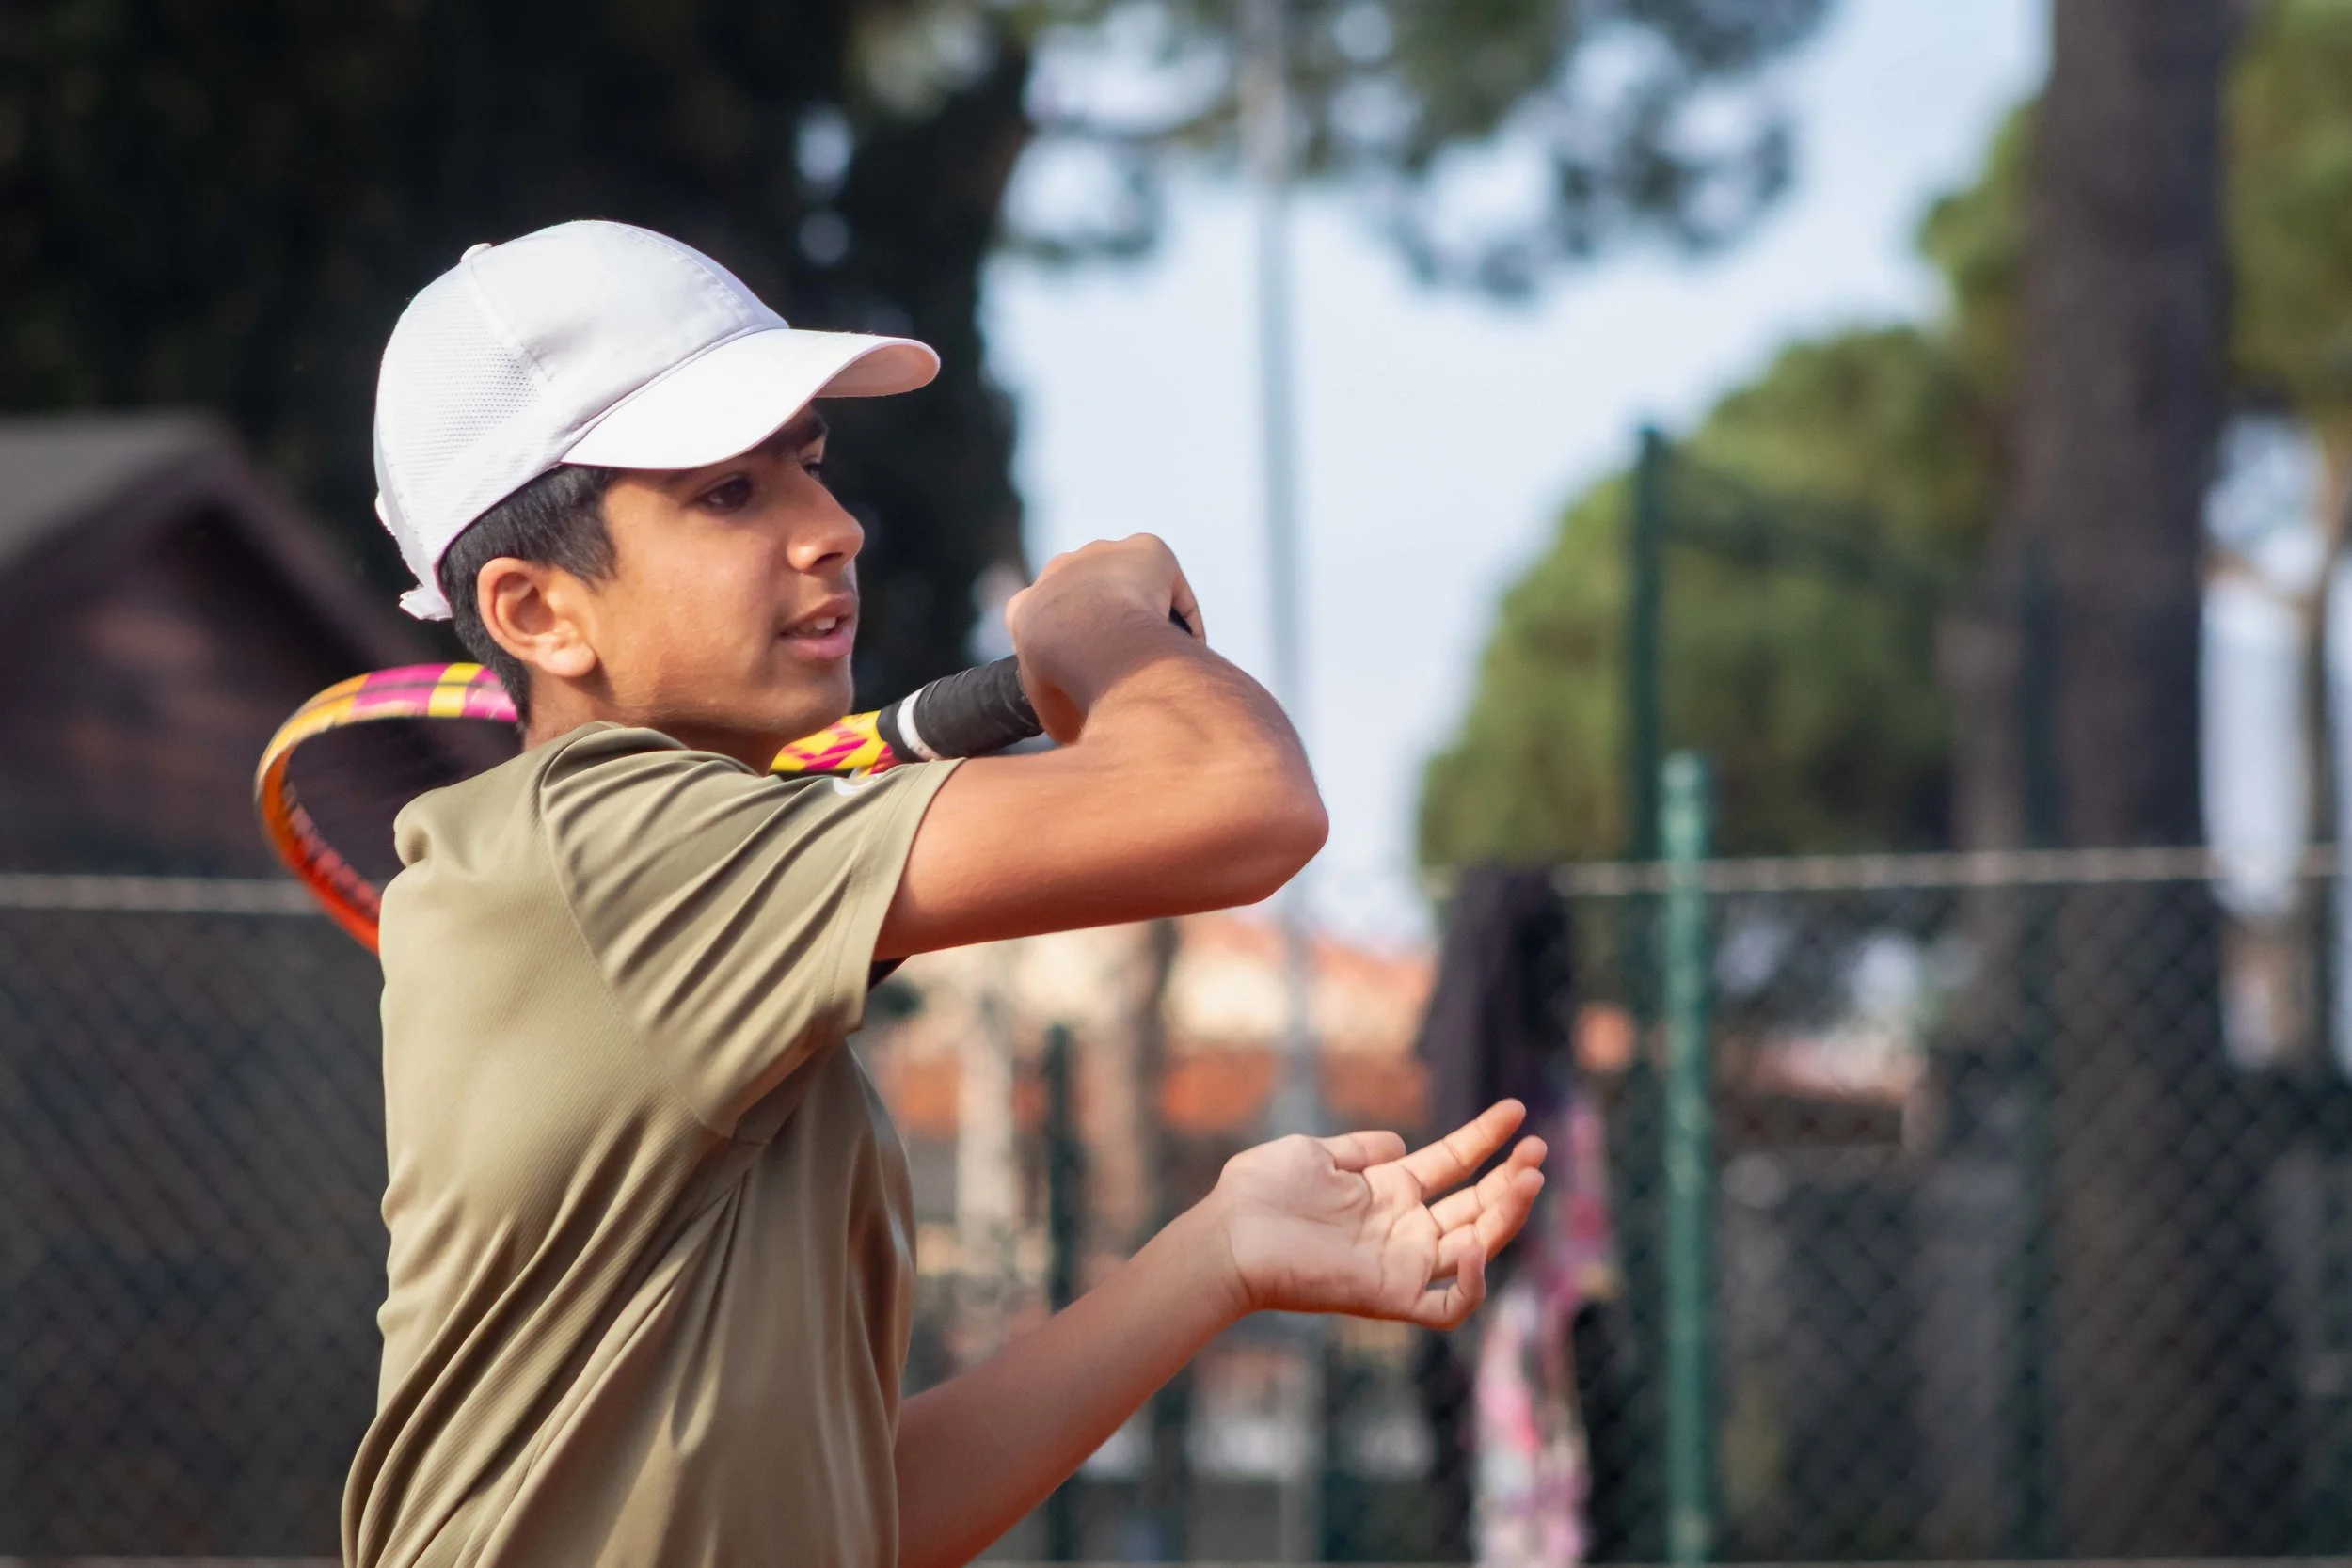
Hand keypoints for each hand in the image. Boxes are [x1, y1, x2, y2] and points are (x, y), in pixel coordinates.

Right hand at [1004, 535, 1202, 741]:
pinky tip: (1188, 643)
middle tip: (1127, 665)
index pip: (1039, 621)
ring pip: (1129, 585)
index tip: (1084, 676)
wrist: (1093, 639)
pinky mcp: (1146, 548)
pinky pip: (1169, 581)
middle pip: (1086, 596)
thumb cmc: (1068, 683)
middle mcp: (1060, 569)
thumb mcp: (1052, 713)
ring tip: (1161, 655)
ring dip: (1143, 613)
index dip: (1064, 651)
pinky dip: (1180, 611)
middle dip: (1105, 626)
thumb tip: (1086, 743)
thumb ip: (1066, 716)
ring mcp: (1104, 553)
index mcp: (1025, 607)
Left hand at [1206, 1101, 1546, 1329]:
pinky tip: (1478, 1245)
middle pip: (1476, 1205)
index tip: (1515, 1111)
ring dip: (1508, 1216)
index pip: (1453, 1163)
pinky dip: (1472, 1284)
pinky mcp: (1390, 1297)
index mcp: (1389, 1191)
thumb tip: (1400, 1143)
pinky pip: (1448, 1306)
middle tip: (1539, 1149)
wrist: (1227, 1237)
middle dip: (1511, 1178)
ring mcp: (1401, 1264)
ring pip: (1477, 1248)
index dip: (1485, 1138)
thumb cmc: (1259, 1193)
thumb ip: (1361, 1149)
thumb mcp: (1316, 1153)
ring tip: (1529, 1178)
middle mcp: (1404, 1228)